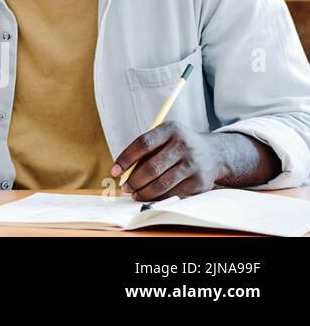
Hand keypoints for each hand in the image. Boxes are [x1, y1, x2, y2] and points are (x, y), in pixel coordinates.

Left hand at [111, 122, 225, 200]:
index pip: (143, 144)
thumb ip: (145, 151)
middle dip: (134, 180)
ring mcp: (193, 164)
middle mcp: (183, 145)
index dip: (125, 158)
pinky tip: (151, 197)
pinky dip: (159, 197)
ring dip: (144, 192)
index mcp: (170, 129)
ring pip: (162, 183)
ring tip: (134, 194)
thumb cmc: (177, 146)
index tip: (114, 171)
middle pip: (152, 167)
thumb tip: (122, 173)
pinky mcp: (199, 181)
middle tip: (124, 187)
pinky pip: (174, 193)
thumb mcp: (164, 138)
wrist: (212, 154)